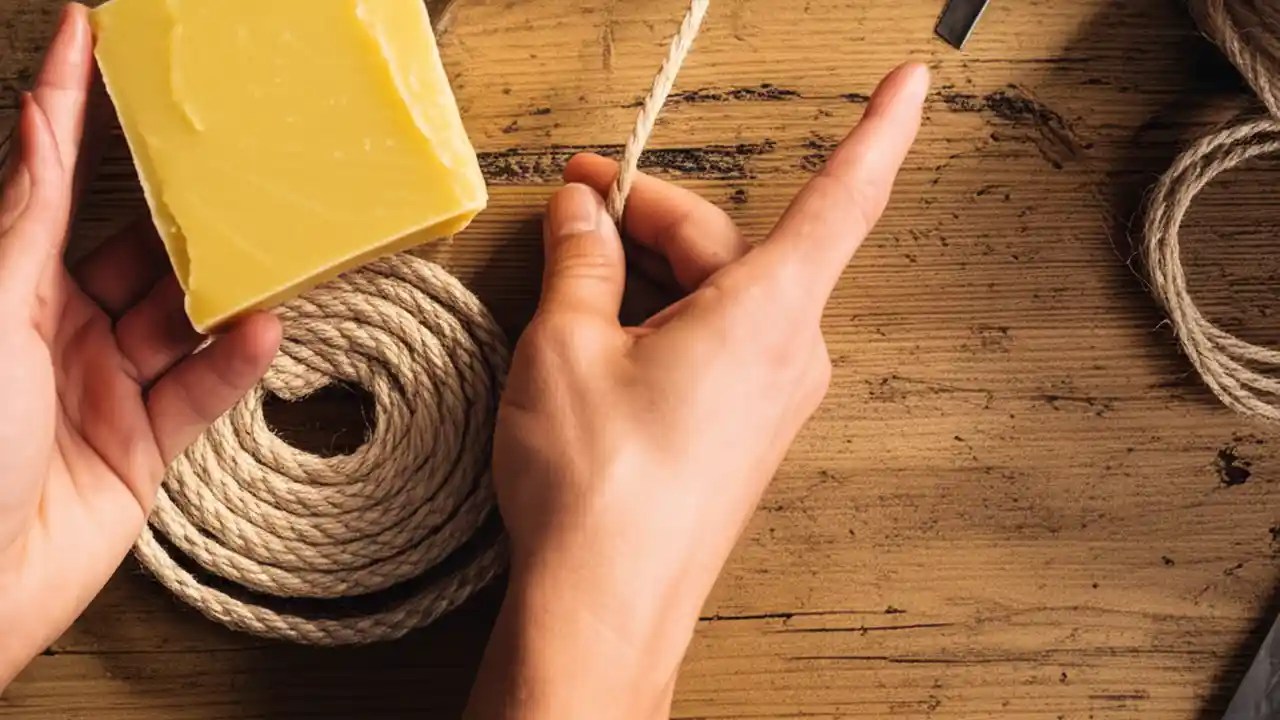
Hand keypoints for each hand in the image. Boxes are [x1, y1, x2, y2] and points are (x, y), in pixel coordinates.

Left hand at [0, 4, 278, 685]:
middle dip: (182, 214)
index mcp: (7, 288)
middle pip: (137, 250)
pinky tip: (259, 332)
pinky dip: (234, 361)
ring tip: (268, 257)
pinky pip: (201, 388)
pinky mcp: (145, 442)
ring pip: (183, 319)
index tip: (91, 34)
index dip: (67, 104)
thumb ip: (28, 226)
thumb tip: (34, 122)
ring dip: (224, 293)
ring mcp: (105, 385)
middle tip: (231, 166)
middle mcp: (57, 329)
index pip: (50, 179)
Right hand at [468, 61, 928, 717]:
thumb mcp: (565, 348)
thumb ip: (581, 261)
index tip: (909, 81)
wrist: (605, 609)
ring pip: (717, 294)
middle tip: (576, 204)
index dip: (878, 129)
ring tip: (573, 279)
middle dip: (648, 216)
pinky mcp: (745, 430)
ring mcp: (769, 396)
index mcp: (764, 313)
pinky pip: (715, 342)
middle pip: (727, 243)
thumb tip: (581, 214)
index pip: (842, 196)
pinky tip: (603, 331)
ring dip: (649, 273)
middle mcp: (786, 352)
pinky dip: (662, 319)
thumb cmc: (599, 493)